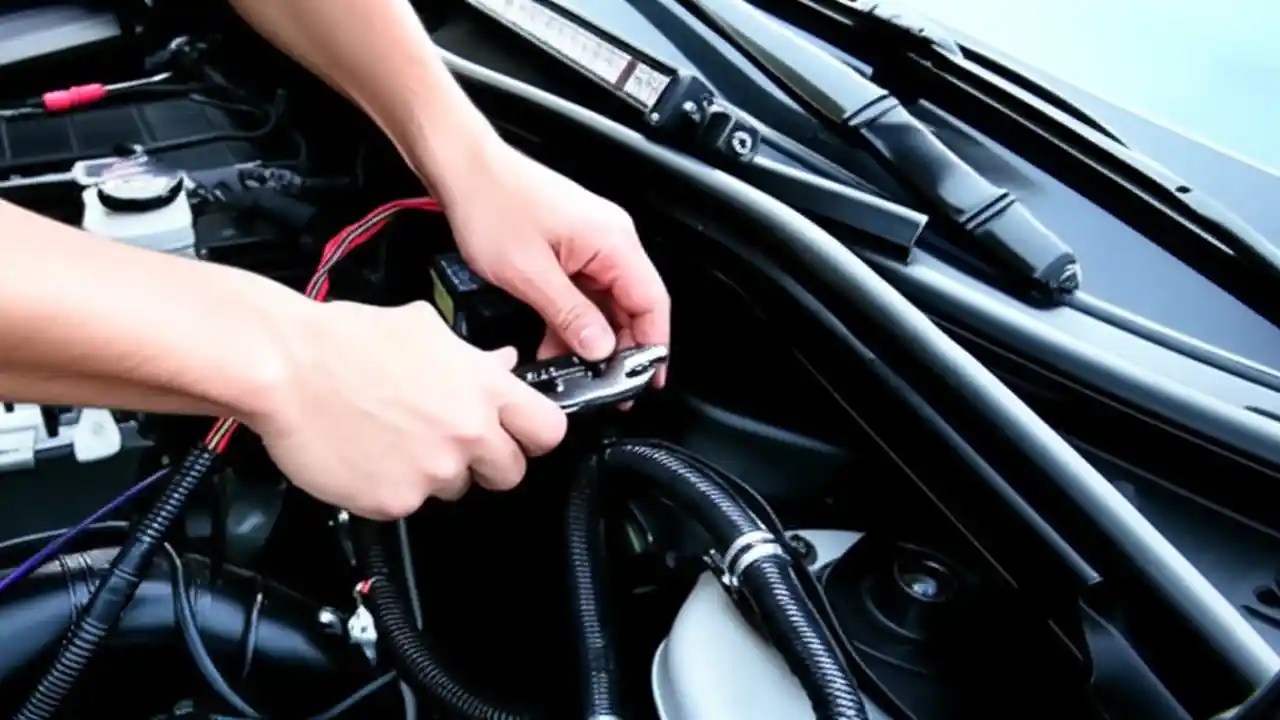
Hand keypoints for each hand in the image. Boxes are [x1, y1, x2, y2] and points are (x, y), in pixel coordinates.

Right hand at [244, 300, 566, 519]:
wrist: (283, 367)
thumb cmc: (343, 341)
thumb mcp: (424, 330)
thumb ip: (473, 359)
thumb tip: (504, 365)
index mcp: (482, 388)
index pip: (549, 430)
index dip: (535, 436)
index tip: (522, 436)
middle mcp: (466, 432)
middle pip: (510, 472)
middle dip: (487, 462)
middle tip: (451, 442)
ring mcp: (432, 471)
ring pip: (455, 489)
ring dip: (435, 473)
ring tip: (395, 438)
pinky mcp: (394, 501)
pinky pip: (408, 504)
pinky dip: (391, 488)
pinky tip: (369, 454)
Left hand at [440, 141, 669, 380]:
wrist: (463, 170)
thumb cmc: (491, 203)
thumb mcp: (529, 274)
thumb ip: (570, 315)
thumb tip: (600, 348)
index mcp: (612, 241)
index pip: (652, 302)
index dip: (653, 345)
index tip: (645, 378)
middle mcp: (609, 239)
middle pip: (633, 305)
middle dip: (620, 347)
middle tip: (605, 384)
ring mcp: (591, 243)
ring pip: (607, 303)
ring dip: (592, 337)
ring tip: (573, 369)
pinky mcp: (571, 248)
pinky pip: (585, 292)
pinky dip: (574, 320)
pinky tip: (555, 342)